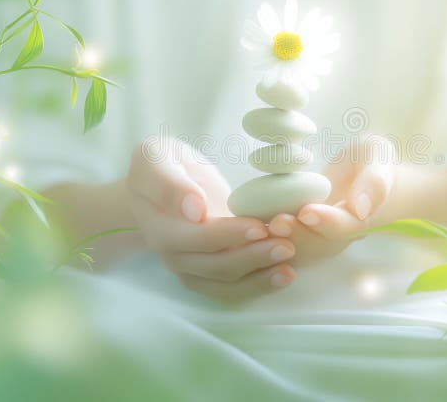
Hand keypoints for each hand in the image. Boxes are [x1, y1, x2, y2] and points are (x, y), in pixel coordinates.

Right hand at [126, 137, 296, 301]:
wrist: (156, 185)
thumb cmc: (160, 164)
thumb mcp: (156, 157)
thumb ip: (170, 182)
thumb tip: (194, 209)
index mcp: (158, 224)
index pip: (196, 236)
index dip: (229, 235)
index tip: (260, 226)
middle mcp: (171, 253)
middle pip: (214, 264)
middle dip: (253, 257)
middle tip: (287, 245)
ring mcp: (187, 267)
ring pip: (224, 282)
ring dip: (258, 277)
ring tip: (290, 265)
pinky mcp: (204, 274)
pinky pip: (229, 289)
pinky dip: (257, 285)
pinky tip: (284, 274)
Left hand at [268, 136, 395, 264]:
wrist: (370, 177)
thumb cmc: (374, 162)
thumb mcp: (379, 158)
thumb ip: (374, 180)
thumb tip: (361, 208)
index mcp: (362, 218)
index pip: (345, 226)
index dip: (327, 222)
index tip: (308, 212)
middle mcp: (340, 235)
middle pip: (320, 245)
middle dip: (298, 235)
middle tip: (277, 221)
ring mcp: (321, 237)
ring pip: (301, 251)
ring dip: (281, 242)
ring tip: (261, 226)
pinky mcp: (303, 233)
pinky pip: (286, 244)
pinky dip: (268, 241)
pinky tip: (248, 227)